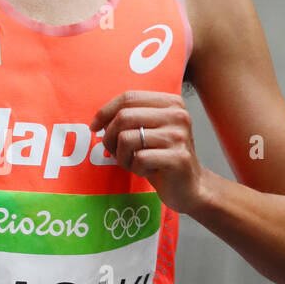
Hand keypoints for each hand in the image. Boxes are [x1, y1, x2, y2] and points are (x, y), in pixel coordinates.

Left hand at [89, 91, 205, 214]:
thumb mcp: (147, 131)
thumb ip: (128, 118)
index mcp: (171, 103)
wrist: (189, 186)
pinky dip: (135, 168)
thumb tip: (99, 120)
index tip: (95, 127)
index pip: (129, 97)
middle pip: (125, 116)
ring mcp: (179, 137)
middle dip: (110, 137)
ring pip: (127, 139)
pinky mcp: (178, 158)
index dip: (106, 111)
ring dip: (122, 156)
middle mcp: (178, 116)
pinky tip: (146, 171)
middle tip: (114, 151)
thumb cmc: (162, 157)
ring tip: (133, 163)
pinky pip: (138, 159)